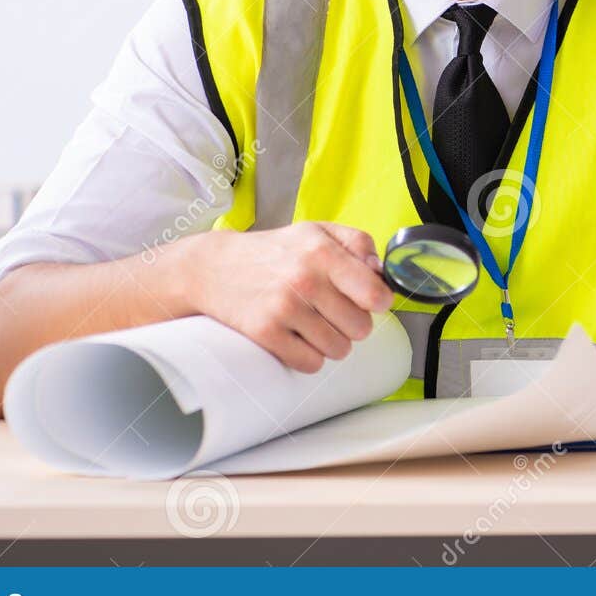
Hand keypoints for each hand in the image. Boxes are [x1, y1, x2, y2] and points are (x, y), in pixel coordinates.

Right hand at [182, 221, 394, 372]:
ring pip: (339, 349)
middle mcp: (305, 280)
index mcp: (322, 251)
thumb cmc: (274, 251)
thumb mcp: (316, 232)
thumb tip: (382, 272)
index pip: (375, 294)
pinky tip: (297, 337)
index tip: (367, 300)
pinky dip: (308, 355)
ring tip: (313, 323)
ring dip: (331, 341)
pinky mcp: (266, 333)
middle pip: (361, 328)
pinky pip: (311, 363)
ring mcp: (284, 308)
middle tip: (333, 311)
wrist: (213, 268)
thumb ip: (357, 243)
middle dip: (352, 323)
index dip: (377, 301)